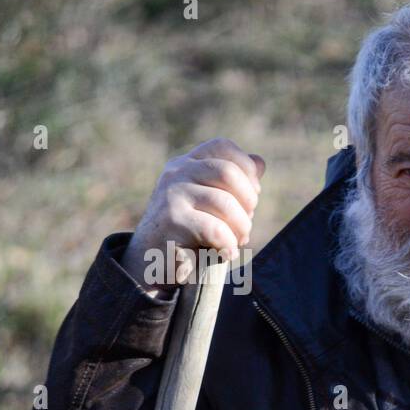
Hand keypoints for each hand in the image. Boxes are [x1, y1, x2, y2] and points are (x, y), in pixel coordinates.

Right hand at [121, 137, 265, 292]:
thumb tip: (259, 162)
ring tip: (236, 241)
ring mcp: (171, 195)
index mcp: (187, 164)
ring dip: (241, 228)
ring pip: (225, 203)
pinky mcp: (171, 221)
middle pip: (228, 172)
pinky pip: (216, 230)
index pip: (222, 147)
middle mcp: (176, 173)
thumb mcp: (211, 203)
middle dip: (248, 201)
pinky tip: (225, 254)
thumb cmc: (189, 233)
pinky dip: (228, 245)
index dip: (246, 169)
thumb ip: (234, 183)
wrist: (150, 262)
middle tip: (244, 224)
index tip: (251, 195)